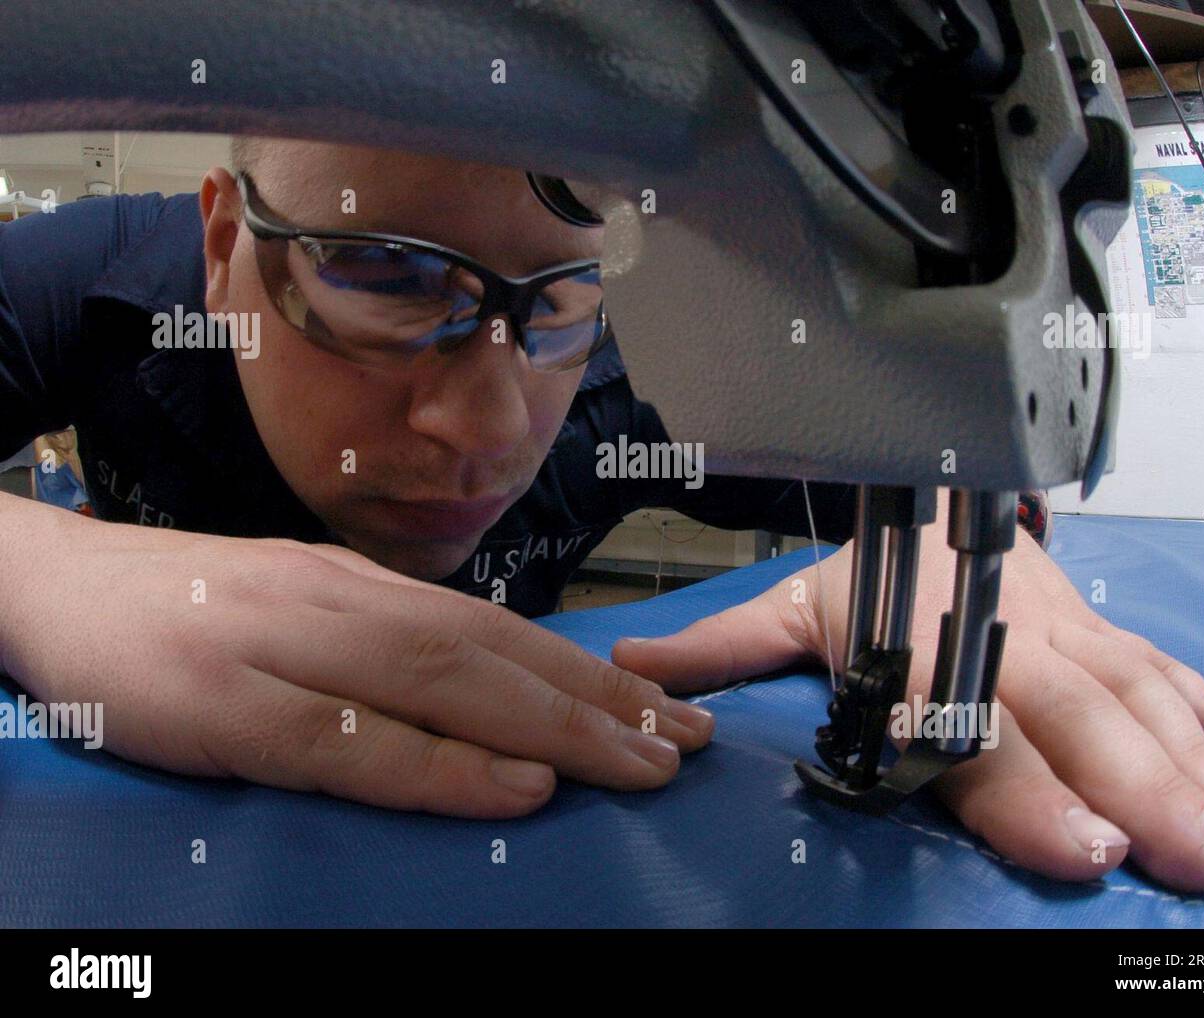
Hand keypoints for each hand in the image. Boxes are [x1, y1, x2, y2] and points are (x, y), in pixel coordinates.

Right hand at [0, 498, 713, 818]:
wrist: (54, 587)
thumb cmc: (190, 611)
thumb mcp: (301, 615)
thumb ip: (385, 646)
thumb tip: (487, 693)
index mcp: (362, 586)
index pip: (498, 629)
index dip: (588, 670)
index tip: (662, 709)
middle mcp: (341, 601)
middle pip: (494, 653)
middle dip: (601, 701)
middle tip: (688, 741)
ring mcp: (285, 646)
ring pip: (444, 683)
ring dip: (555, 726)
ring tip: (640, 762)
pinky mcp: (228, 704)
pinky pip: (353, 740)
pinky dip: (441, 765)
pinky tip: (514, 785)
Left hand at [613, 503, 1203, 891]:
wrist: (929, 490)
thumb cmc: (867, 576)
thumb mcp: (787, 608)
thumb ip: (721, 650)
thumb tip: (629, 669)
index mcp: (915, 648)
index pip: (963, 724)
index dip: (1017, 784)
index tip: (1077, 842)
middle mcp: (996, 640)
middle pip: (1064, 718)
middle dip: (1130, 786)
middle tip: (1186, 851)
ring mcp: (1058, 629)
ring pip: (1124, 690)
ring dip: (1180, 755)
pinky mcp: (1096, 624)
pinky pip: (1154, 659)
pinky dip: (1201, 702)